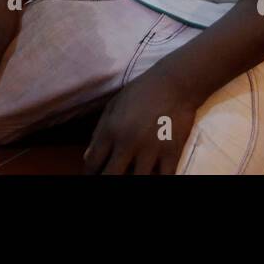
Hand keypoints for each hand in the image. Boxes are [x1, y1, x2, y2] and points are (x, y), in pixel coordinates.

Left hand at [83, 68, 199, 174]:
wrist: (175, 83)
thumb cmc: (141, 91)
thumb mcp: (113, 105)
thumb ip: (99, 131)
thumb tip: (87, 157)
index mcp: (111, 129)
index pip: (93, 163)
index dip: (90, 173)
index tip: (95, 174)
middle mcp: (128, 143)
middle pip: (111, 177)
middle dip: (106, 179)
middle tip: (110, 175)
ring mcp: (151, 150)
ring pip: (137, 181)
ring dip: (131, 180)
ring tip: (131, 173)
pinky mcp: (172, 153)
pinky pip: (164, 178)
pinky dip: (157, 178)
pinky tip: (153, 174)